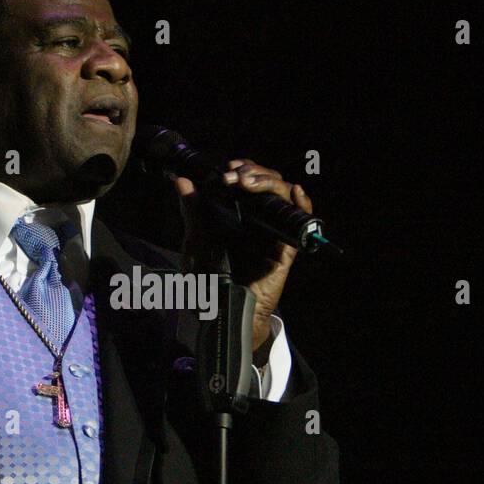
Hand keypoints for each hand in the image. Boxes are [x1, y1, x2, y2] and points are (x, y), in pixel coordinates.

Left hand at [171, 159, 311, 354]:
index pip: (246, 181)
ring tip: (248, 182)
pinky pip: (299, 223)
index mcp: (236, 215)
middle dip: (253, 172)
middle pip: (266, 183)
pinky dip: (301, 205)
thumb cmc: (206, 283)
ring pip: (282, 196)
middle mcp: (256, 220)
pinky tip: (295, 192)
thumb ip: (192, 212)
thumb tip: (183, 181)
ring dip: (269, 182)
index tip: (226, 169)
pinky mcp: (285, 249)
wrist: (220, 314)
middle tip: (234, 176)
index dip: (241, 169)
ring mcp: (272, 233)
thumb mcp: (194, 243)